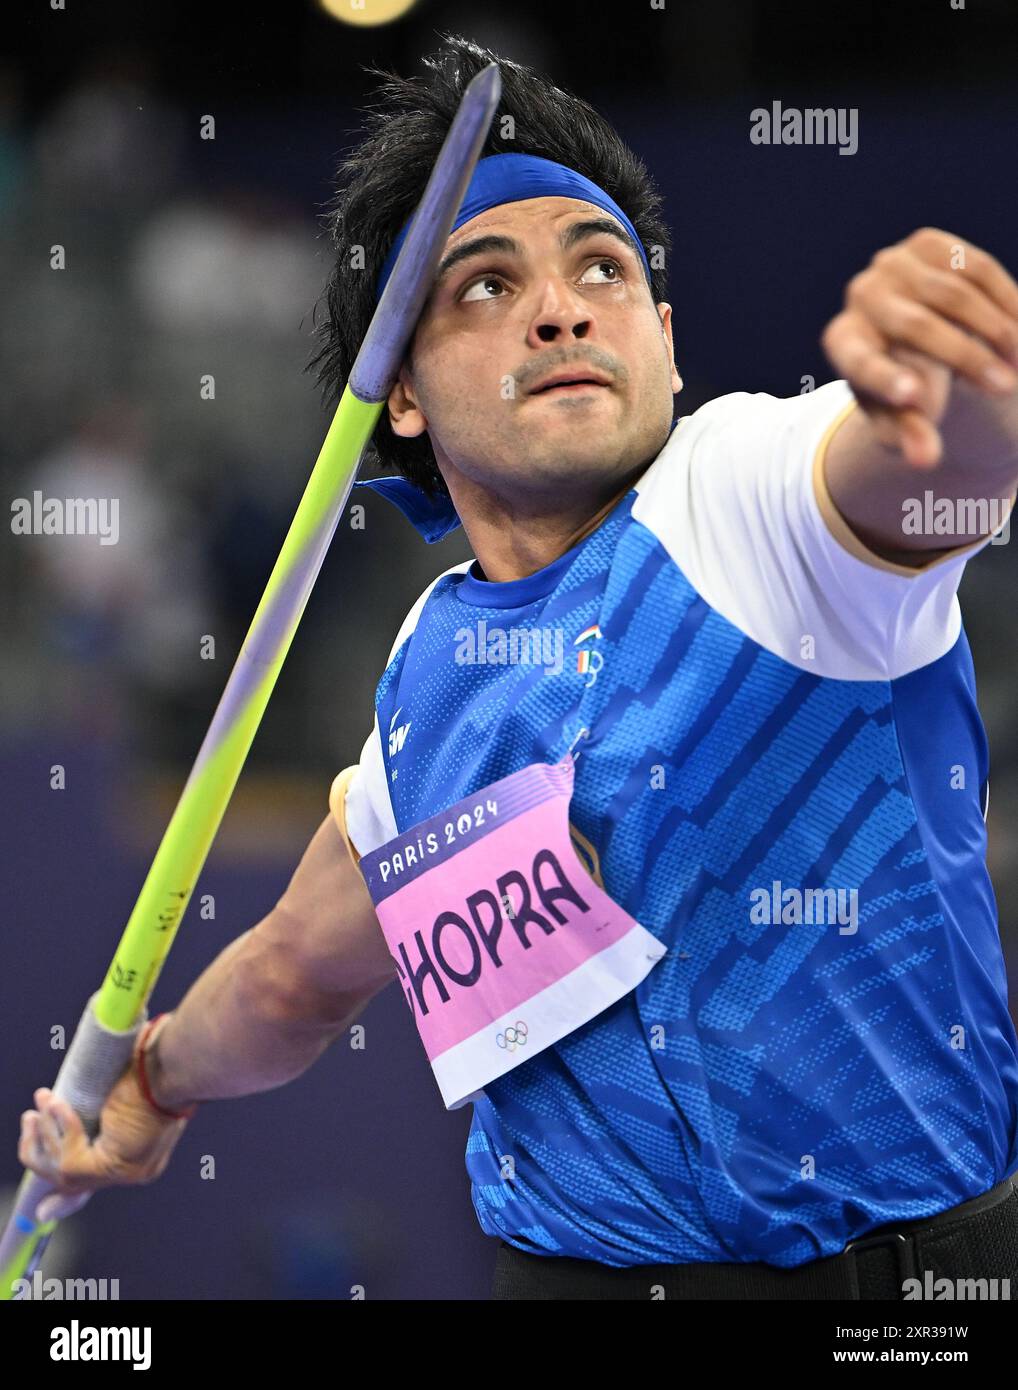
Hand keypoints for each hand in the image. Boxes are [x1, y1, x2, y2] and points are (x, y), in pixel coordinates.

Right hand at [18, 1034, 191, 1222]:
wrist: (173, 1067)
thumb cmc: (158, 1068)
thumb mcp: (132, 1094)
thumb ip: (112, 1114)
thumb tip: (79, 1111)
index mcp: (143, 1156)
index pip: (98, 1185)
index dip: (65, 1199)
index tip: (44, 1212)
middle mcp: (135, 1171)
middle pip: (72, 1181)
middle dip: (42, 1152)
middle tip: (29, 1120)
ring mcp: (124, 1173)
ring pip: (63, 1173)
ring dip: (45, 1133)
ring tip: (44, 1099)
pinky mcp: (110, 1167)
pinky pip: (69, 1160)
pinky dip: (59, 1128)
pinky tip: (56, 1103)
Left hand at [821, 228, 1017, 468]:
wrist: (912, 336)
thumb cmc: (905, 388)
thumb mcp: (903, 419)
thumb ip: (911, 438)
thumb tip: (925, 461)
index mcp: (843, 343)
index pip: (862, 363)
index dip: (887, 380)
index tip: (914, 398)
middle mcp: (860, 295)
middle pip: (916, 326)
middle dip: (967, 358)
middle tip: (1006, 389)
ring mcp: (892, 265)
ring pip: (955, 294)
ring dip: (996, 330)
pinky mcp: (927, 244)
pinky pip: (976, 267)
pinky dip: (1006, 299)